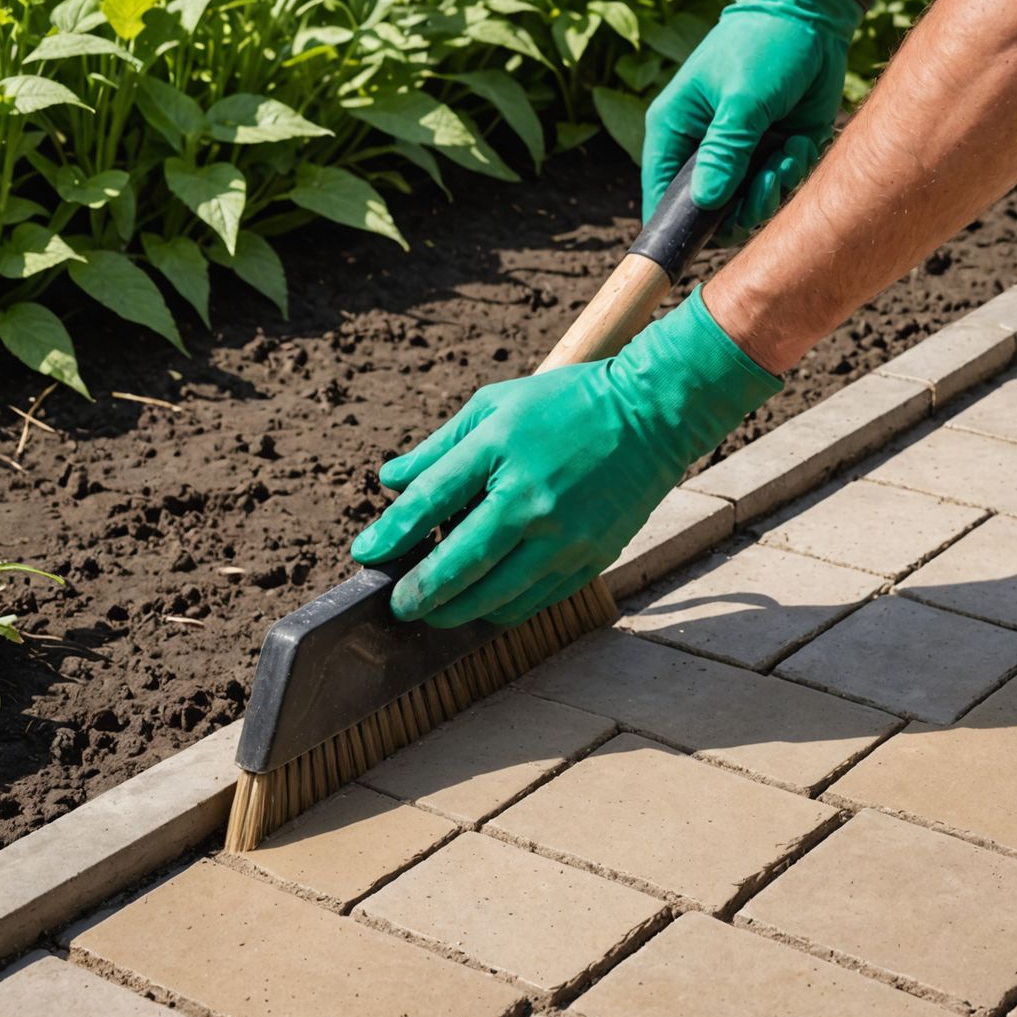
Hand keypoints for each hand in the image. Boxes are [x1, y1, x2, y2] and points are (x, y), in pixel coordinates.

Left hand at [350, 289, 782, 627]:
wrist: (651, 415)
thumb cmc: (566, 405)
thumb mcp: (496, 406)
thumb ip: (441, 448)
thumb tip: (392, 480)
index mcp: (501, 452)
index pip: (429, 503)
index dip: (390, 536)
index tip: (365, 555)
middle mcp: (532, 501)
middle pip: (460, 567)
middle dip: (421, 595)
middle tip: (399, 605)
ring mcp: (566, 537)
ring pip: (498, 598)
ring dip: (459, 611)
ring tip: (439, 608)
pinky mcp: (591, 559)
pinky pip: (537, 601)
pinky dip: (504, 609)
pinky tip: (487, 602)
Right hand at [642, 0, 862, 233]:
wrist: (813, 17)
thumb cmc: (765, 45)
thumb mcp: (741, 98)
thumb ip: (725, 151)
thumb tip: (708, 202)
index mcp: (675, 130)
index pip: (660, 192)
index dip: (672, 224)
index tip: (695, 242)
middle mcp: (702, 150)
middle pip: (706, 211)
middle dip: (738, 209)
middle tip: (764, 185)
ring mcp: (737, 155)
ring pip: (744, 207)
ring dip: (770, 192)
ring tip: (786, 158)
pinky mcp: (769, 155)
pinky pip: (774, 190)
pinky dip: (790, 172)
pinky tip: (799, 143)